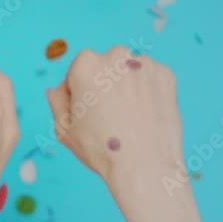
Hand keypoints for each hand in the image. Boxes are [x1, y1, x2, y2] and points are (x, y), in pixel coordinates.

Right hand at [44, 46, 183, 188]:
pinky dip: (148, 92)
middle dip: (105, 86)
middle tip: (110, 116)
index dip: (80, 95)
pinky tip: (146, 114)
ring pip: (129, 72)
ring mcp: (144, 63)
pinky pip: (151, 79)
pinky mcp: (166, 75)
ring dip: (128, 87)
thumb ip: (57, 101)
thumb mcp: (63, 128)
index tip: (88, 115)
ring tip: (130, 118)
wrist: (144, 165)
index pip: (78, 72)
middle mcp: (116, 55)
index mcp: (86, 63)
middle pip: (105, 68)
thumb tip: (58, 88)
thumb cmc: (100, 148)